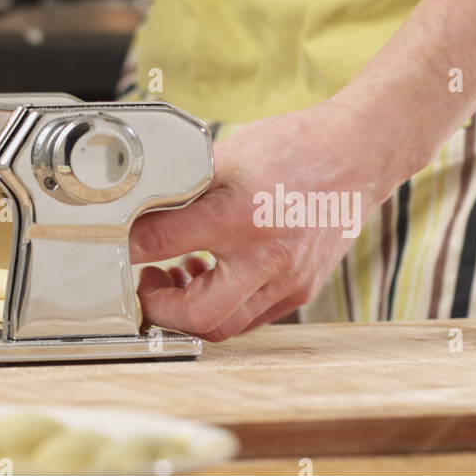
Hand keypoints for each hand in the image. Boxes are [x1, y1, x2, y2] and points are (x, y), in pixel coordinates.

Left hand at [129, 100, 408, 340]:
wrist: (359, 157)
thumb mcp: (229, 153)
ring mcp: (288, 280)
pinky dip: (223, 307)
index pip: (162, 243)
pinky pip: (250, 317)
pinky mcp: (300, 290)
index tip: (116, 245)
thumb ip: (184, 186)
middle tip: (147, 283)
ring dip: (191, 313)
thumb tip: (140, 208)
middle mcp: (267, 257)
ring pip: (225, 326)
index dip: (128, 247)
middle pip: (197, 316)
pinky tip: (213, 277)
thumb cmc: (297, 148)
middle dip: (160, 308)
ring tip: (177, 278)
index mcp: (241, 215)